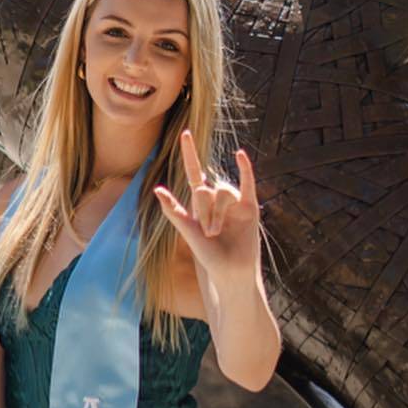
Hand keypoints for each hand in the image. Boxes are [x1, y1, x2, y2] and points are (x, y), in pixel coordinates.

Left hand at [152, 131, 262, 284]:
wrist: (231, 272)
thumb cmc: (209, 257)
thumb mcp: (188, 233)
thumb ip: (174, 211)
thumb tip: (157, 189)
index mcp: (201, 204)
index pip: (195, 173)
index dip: (190, 154)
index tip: (185, 134)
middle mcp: (218, 200)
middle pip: (208, 189)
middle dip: (206, 211)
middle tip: (209, 233)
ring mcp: (235, 202)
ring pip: (224, 191)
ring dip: (218, 212)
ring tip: (217, 233)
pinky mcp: (250, 207)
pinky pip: (248, 184)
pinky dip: (244, 169)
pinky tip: (240, 156)